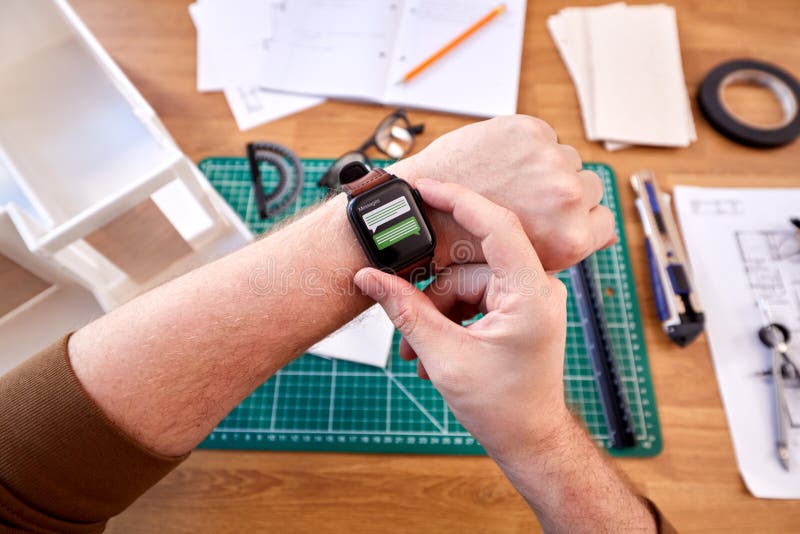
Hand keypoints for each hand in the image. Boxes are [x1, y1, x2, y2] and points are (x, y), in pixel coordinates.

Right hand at [354, 179, 570, 459]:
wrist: (529, 439)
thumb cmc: (503, 408)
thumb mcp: (444, 356)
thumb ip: (405, 311)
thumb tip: (370, 279)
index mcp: (531, 294)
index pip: (497, 226)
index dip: (458, 200)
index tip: (424, 188)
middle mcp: (535, 289)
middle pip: (467, 265)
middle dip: (430, 293)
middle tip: (401, 315)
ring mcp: (527, 298)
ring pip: (464, 283)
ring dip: (435, 314)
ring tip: (418, 353)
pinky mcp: (517, 308)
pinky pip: (473, 296)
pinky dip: (449, 318)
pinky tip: (433, 350)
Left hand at [388, 115, 615, 271]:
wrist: (420, 213)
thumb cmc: (465, 246)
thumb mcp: (525, 265)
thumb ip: (564, 248)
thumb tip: (603, 234)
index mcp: (572, 238)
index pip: (604, 219)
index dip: (576, 219)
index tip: (554, 217)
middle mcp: (568, 198)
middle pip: (587, 186)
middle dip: (560, 192)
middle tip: (525, 200)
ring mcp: (549, 161)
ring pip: (565, 158)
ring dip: (542, 167)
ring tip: (507, 182)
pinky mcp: (528, 131)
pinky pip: (542, 136)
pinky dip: (522, 146)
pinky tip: (496, 163)